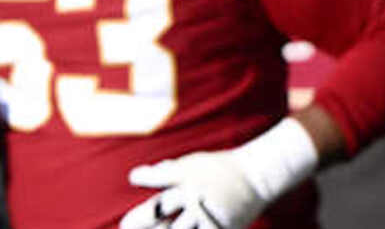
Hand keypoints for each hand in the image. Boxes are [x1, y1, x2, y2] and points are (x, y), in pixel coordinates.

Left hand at [121, 118, 318, 228]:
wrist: (259, 175)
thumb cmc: (223, 168)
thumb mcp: (196, 162)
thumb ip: (168, 171)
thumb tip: (139, 175)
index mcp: (186, 175)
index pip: (156, 178)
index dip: (142, 177)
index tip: (135, 178)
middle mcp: (193, 194)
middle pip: (157, 211)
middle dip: (137, 220)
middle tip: (125, 226)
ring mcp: (205, 213)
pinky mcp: (219, 228)